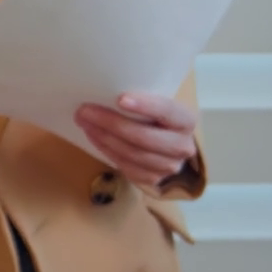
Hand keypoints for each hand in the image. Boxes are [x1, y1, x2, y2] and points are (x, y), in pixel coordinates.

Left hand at [75, 93, 196, 187]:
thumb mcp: (158, 102)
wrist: (168, 142)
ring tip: (84, 123)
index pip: (168, 111)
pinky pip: (126, 166)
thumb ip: (142, 99)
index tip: (120, 99)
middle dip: (112, 124)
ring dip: (104, 138)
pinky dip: (106, 151)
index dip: (146, 105)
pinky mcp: (154, 179)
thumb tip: (104, 92)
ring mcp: (169, 166)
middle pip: (145, 137)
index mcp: (186, 120)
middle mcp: (183, 146)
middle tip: (85, 111)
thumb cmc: (156, 116)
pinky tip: (94, 137)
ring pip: (132, 154)